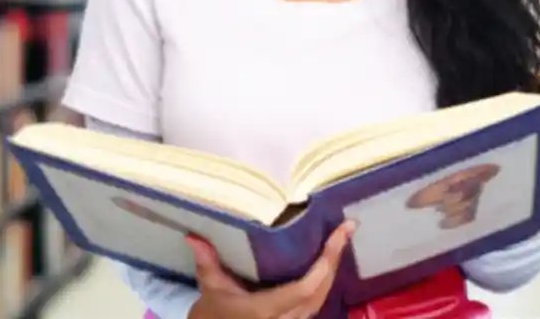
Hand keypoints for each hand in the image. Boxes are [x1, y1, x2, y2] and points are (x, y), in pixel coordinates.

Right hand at [187, 220, 355, 318]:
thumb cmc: (212, 315)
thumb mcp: (208, 288)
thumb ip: (207, 262)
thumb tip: (193, 237)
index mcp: (263, 311)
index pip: (304, 289)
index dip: (324, 263)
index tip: (337, 236)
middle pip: (319, 291)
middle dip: (334, 260)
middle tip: (346, 229)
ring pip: (320, 299)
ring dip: (332, 270)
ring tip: (340, 240)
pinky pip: (314, 303)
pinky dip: (323, 281)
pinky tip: (328, 262)